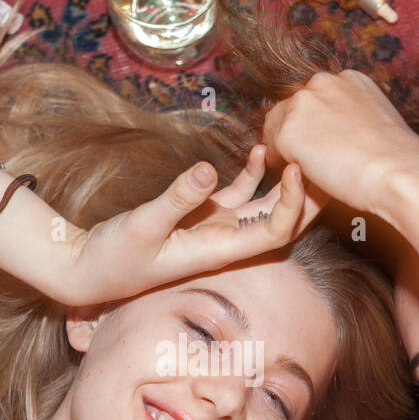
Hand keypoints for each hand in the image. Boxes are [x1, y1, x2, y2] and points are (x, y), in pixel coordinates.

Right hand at [58, 144, 325, 305]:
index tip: (299, 169)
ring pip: (264, 206)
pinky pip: (237, 195)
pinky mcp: (199, 216)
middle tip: (331, 159)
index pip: (274, 232)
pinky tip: (259, 149)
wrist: (87, 271)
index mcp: (219, 250)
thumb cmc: (113, 257)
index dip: (294, 204)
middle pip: (282, 221)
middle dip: (309, 195)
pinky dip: (252, 175)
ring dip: (286, 182)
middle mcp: (224, 242)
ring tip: (303, 148)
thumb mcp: (140, 226)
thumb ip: (175, 198)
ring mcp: (214, 228)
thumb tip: (207, 168)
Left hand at [262, 70, 418, 215]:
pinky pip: (271, 149)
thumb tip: (340, 134)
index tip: (316, 140)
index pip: (314, 96)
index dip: (311, 121)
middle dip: (293, 130)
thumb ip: (353, 117)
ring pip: (277, 126)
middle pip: (290, 107)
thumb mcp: (378, 121)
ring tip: (299, 168)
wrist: (398, 172)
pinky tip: (297, 174)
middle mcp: (322, 83)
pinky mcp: (288, 131)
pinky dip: (279, 163)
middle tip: (302, 157)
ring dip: (284, 147)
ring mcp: (303, 105)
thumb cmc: (396, 159)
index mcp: (347, 79)